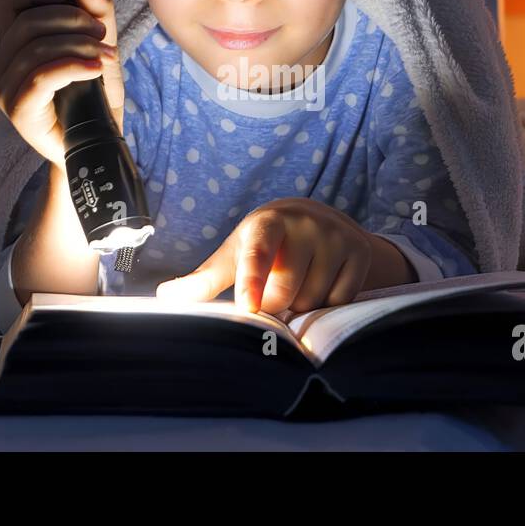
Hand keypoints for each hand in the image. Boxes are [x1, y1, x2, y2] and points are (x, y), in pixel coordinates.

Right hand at [0, 0, 122, 165]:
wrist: (95, 149)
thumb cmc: (94, 98)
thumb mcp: (101, 48)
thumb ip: (98, 16)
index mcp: (15, 42)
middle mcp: (2, 62)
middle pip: (28, 20)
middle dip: (72, 19)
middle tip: (103, 36)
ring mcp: (5, 88)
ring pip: (37, 48)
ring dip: (80, 45)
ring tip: (108, 56)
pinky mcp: (18, 110)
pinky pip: (42, 76)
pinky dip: (74, 67)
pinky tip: (97, 69)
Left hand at [156, 198, 411, 313]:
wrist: (318, 220)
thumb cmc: (266, 244)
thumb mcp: (236, 254)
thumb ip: (205, 279)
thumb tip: (164, 298)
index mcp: (266, 223)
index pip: (258, 252)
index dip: (252, 279)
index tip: (249, 305)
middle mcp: (304, 223)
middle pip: (284, 293)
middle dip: (275, 303)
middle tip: (274, 287)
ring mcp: (335, 235)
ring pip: (313, 301)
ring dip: (303, 305)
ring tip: (300, 282)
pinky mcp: (360, 251)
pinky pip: (340, 301)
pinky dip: (329, 304)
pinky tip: (324, 283)